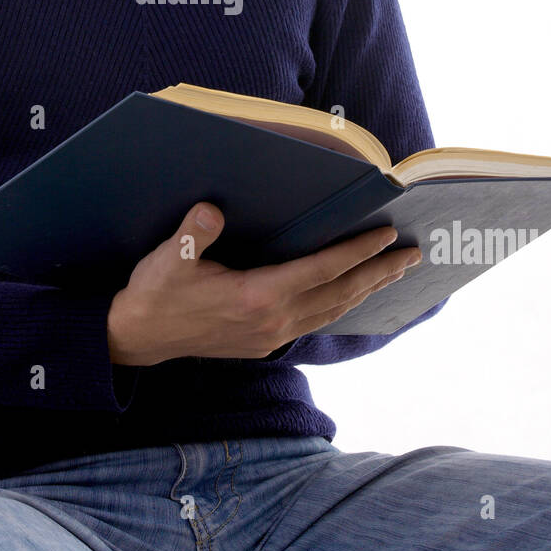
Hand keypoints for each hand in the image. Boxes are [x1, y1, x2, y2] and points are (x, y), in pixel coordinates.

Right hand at [106, 201, 421, 365]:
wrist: (137, 339)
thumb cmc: (154, 294)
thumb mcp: (168, 260)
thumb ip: (193, 235)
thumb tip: (211, 209)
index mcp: (256, 297)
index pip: (320, 270)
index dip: (356, 252)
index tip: (386, 234)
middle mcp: (272, 320)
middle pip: (340, 294)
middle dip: (379, 273)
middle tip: (413, 254)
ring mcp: (271, 335)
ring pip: (333, 311)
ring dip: (367, 290)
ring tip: (395, 272)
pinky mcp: (265, 341)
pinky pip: (317, 321)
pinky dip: (342, 306)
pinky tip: (352, 296)